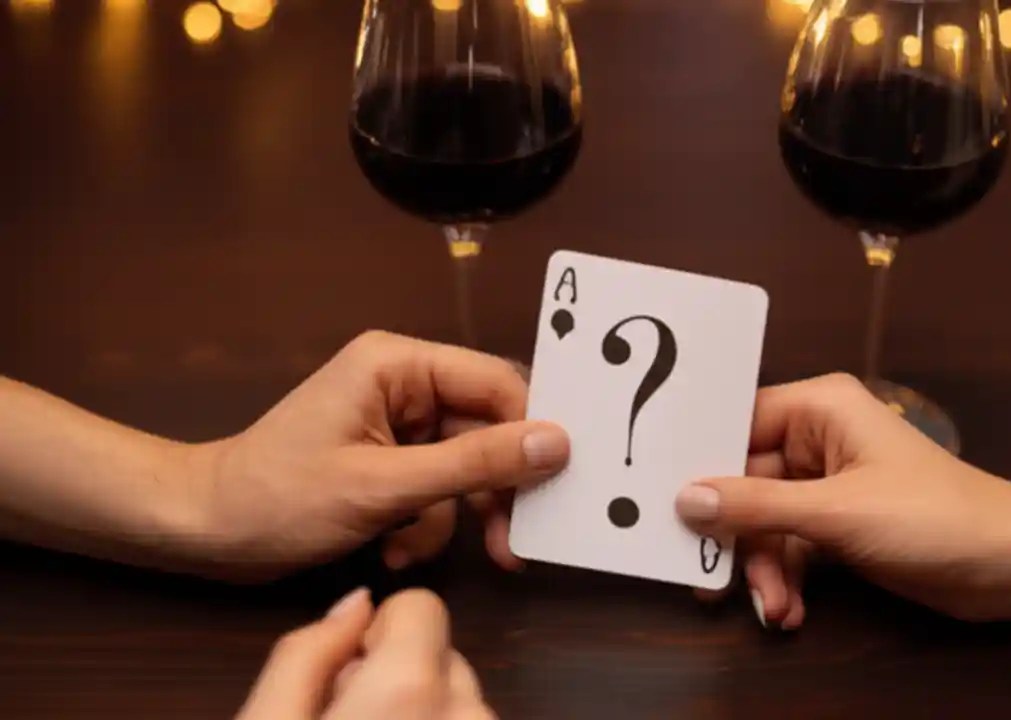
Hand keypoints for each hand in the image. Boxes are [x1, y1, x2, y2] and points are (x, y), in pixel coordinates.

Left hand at [184, 331, 568, 580]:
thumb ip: (475, 465)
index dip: (531, 430)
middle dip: (493, 489)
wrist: (206, 532)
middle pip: (486, 430)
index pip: (495, 383)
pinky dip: (423, 525)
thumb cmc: (280, 496)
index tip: (556, 483)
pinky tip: (392, 550)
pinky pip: (436, 490)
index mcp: (399, 364)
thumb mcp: (384, 486)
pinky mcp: (389, 464)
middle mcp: (404, 386)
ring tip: (414, 552)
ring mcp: (396, 426)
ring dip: (450, 517)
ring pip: (465, 468)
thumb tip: (556, 443)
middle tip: (511, 542)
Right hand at [237, 588, 493, 719]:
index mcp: (414, 688)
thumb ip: (305, 653)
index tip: (345, 680)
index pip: (421, 606)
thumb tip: (353, 605)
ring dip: (420, 714)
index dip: (376, 636)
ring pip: (457, 700)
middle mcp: (472, 714)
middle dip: (400, 679)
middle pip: (443, 654)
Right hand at [676, 374, 1010, 626]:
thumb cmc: (930, 517)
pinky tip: (789, 612)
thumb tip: (686, 500)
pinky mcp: (840, 523)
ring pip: (766, 521)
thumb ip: (758, 506)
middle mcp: (818, 437)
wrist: (1009, 565)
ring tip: (772, 608)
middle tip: (709, 580)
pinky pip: (792, 545)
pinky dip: (787, 579)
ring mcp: (828, 483)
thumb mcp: (836, 513)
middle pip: (745, 481)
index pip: (737, 423)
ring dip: (764, 568)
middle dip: (737, 535)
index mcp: (819, 407)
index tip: (660, 499)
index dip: (701, 462)